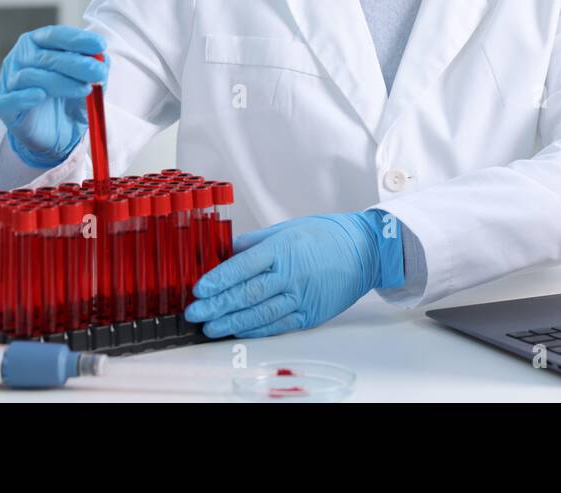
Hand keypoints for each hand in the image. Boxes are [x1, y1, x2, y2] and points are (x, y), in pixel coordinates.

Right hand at [0, 25, 106, 167]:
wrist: (54, 135)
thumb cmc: (68, 100)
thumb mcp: (88, 82)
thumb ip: (95, 69)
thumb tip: (103, 59)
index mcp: (39, 44)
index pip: (55, 35)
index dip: (77, 39)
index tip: (100, 46)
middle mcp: (21, 58)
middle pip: (45, 56)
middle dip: (76, 63)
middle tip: (98, 72)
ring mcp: (10, 82)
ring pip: (30, 76)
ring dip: (60, 82)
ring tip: (84, 90)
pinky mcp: (5, 107)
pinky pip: (9, 100)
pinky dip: (24, 97)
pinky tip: (40, 95)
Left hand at [184, 211, 405, 337]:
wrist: (364, 250)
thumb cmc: (326, 236)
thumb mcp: (287, 228)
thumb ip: (254, 242)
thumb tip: (226, 252)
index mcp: (281, 249)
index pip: (242, 266)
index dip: (217, 280)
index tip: (198, 289)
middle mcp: (289, 274)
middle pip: (246, 293)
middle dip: (217, 305)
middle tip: (195, 313)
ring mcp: (300, 296)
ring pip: (260, 313)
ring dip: (232, 322)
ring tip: (211, 327)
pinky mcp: (310, 313)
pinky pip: (278, 324)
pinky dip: (256, 329)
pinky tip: (239, 331)